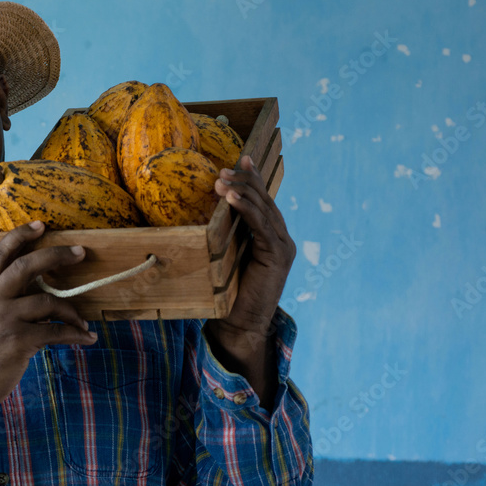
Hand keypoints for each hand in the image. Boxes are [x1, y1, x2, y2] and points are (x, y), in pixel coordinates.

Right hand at [0, 221, 96, 418]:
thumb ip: (0, 303)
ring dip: (72, 313)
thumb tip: (34, 293)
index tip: (40, 225)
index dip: (20, 236)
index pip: (0, 255)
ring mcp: (4, 320)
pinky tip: (86, 338)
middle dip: (56, 255)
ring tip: (82, 324)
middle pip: (27, 266)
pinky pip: (56, 332)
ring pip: (48, 302)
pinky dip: (76, 334)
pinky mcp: (17, 342)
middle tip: (80, 253)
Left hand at [208, 156, 294, 404]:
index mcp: (271, 238)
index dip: (252, 180)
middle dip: (244, 182)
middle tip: (223, 169)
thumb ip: (224, 238)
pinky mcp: (278, 256)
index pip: (262, 202)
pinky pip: (261, 227)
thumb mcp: (224, 259)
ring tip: (222, 180)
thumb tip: (202, 216)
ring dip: (242, 192)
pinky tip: (232, 199)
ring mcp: (282, 247)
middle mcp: (281, 239)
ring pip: (263, 210)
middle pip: (264, 201)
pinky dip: (247, 210)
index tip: (240, 159)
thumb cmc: (226, 296)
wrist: (239, 326)